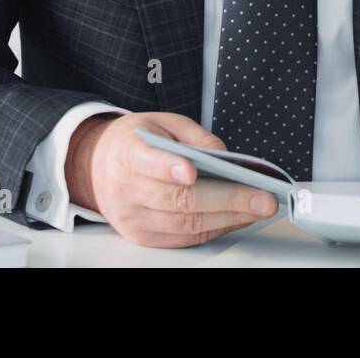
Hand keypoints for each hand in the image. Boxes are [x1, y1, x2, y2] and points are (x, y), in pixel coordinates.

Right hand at [64, 112, 277, 247]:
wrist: (97, 167)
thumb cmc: (134, 142)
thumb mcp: (160, 122)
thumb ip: (193, 134)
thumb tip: (224, 155)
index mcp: (127, 152)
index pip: (146, 161)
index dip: (169, 167)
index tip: (191, 170)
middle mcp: (126, 189)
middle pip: (178, 200)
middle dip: (227, 199)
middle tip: (262, 197)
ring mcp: (134, 218)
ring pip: (186, 223)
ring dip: (229, 217)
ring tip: (259, 208)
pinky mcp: (143, 237)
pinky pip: (185, 237)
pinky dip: (216, 228)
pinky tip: (237, 217)